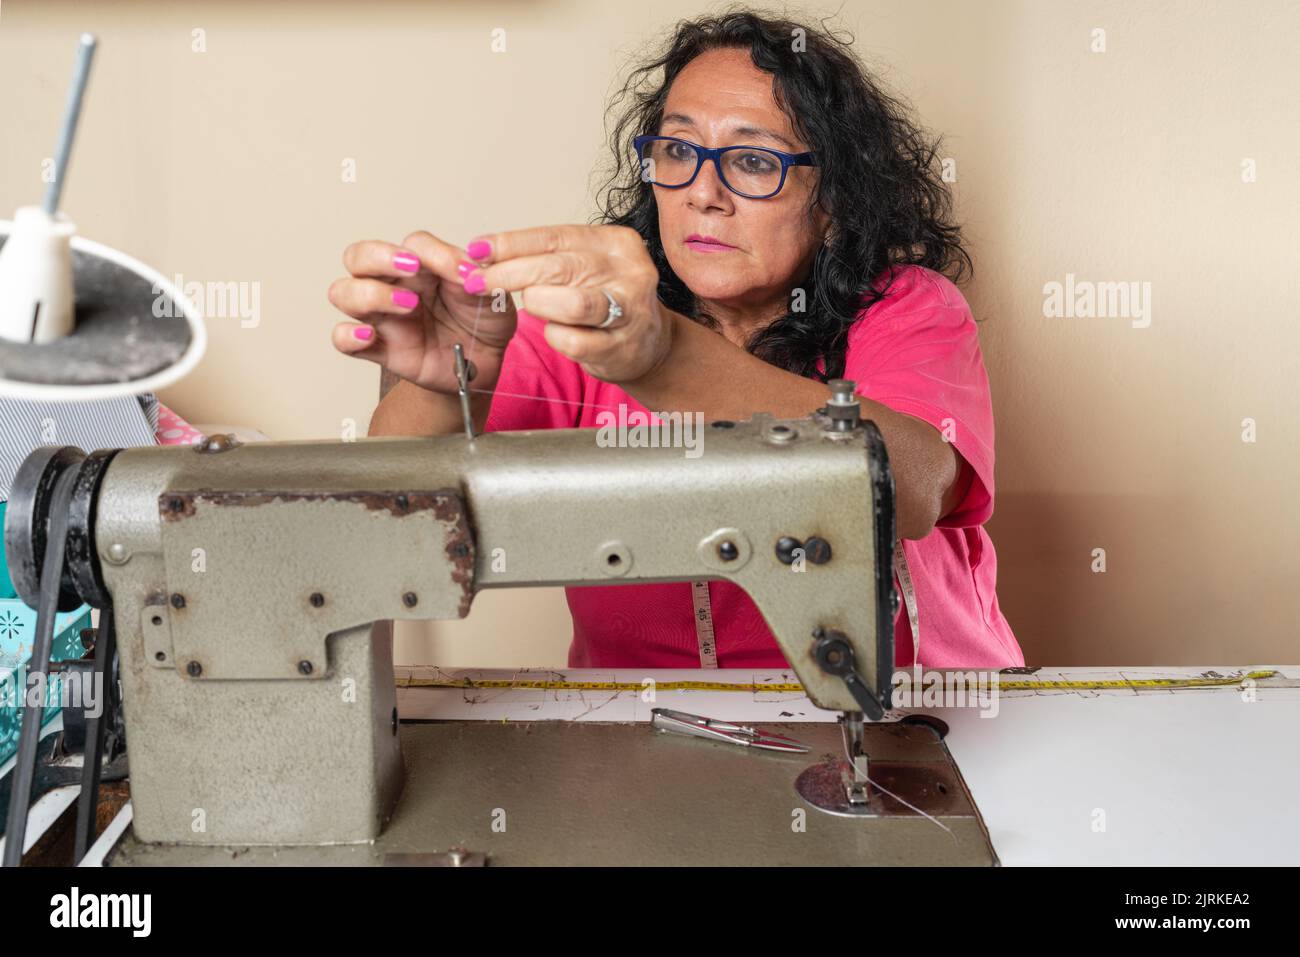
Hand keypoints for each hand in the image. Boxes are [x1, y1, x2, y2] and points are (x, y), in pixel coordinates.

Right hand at [328, 231, 516, 393]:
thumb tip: (468, 269)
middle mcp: (394, 285)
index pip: (413, 244)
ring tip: (407, 305)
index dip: (434, 252)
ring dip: (369, 294)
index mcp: (423, 267)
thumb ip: (479, 280)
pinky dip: (347, 336)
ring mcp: (383, 316)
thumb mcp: (491, 297)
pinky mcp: (379, 348)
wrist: (483, 366)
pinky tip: (369, 336)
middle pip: (358, 256)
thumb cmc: (483, 323)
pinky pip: (342, 339)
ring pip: (343, 292)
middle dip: (378, 257)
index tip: (461, 271)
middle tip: (411, 269)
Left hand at [459, 224, 674, 384]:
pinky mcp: (622, 346)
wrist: (648, 344)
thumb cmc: (607, 300)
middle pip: (557, 268)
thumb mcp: (583, 267)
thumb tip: (484, 255)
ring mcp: (630, 311)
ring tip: (533, 307)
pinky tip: (558, 333)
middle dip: (509, 274)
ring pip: (571, 304)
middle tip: (478, 283)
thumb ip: (543, 257)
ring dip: (539, 305)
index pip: (554, 237)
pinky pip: (573, 341)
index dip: (511, 243)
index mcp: (616, 243)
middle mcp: (629, 272)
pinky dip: (556, 337)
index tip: (477, 250)